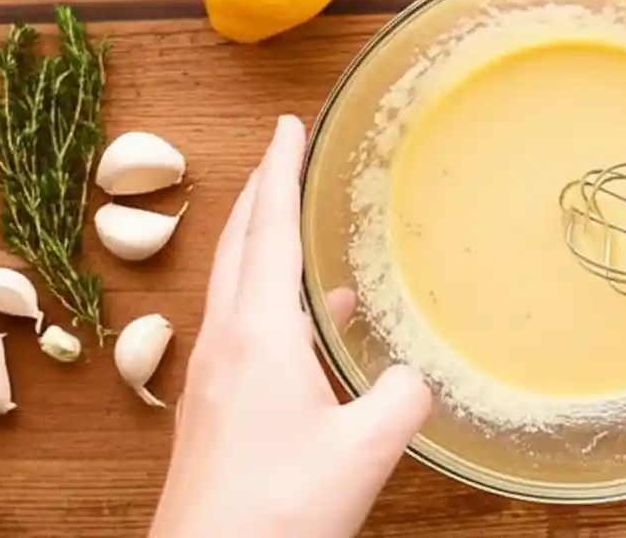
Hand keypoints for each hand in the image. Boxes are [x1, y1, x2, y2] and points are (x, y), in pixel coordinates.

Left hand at [150, 116, 431, 537]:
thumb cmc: (276, 508)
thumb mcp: (364, 449)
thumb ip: (402, 397)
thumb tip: (414, 375)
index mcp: (259, 335)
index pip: (270, 230)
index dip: (280, 172)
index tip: (286, 126)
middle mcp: (226, 341)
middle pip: (240, 243)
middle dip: (261, 191)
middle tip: (283, 155)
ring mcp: (212, 373)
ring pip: (236, 282)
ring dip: (261, 240)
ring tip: (295, 221)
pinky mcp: (212, 403)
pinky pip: (242, 322)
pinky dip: (271, 295)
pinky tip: (310, 321)